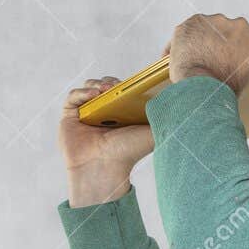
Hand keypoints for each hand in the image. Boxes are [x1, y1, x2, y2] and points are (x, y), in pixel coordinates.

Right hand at [59, 77, 155, 207]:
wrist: (104, 169)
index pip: (123, 90)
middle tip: (118, 86)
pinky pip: (73, 97)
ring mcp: (86, 113)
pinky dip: (82, 92)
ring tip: (106, 89)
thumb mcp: (151, 132)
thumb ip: (163, 117)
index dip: (127, 82)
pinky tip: (93, 94)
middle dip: (112, 82)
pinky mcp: (69, 116)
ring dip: (97, 84)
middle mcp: (104, 113)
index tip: (134, 79)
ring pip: (89, 87)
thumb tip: (179, 99)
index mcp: (122, 114)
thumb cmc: (128, 154)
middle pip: (105, 86)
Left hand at [166, 14, 248, 95]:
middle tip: (212, 61)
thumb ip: (240, 62)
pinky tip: (185, 56)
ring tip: (197, 60)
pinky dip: (185, 41)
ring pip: (209, 28)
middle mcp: (239, 25)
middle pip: (228, 31)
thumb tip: (230, 64)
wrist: (202, 87)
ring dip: (203, 40)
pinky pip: (189, 29)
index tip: (229, 59)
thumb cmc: (222, 87)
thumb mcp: (243, 78)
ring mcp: (217, 21)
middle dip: (220, 43)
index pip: (248, 40)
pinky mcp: (195, 21)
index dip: (236, 51)